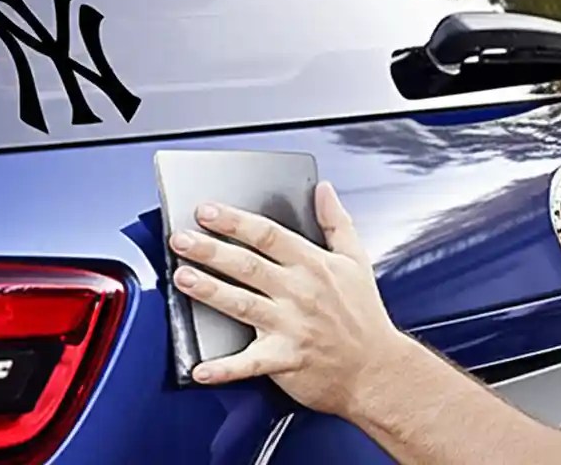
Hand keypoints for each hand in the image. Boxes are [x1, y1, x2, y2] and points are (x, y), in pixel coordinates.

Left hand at [168, 181, 407, 417]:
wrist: (380, 371)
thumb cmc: (365, 317)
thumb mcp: (357, 261)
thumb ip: (336, 222)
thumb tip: (323, 189)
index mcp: (313, 265)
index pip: (268, 235)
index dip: (235, 221)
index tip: (207, 211)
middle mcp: (300, 293)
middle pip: (248, 265)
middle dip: (210, 250)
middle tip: (180, 239)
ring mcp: (292, 326)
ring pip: (242, 304)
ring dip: (210, 291)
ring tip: (182, 278)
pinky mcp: (286, 358)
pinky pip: (250, 363)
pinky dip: (224, 368)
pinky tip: (200, 368)